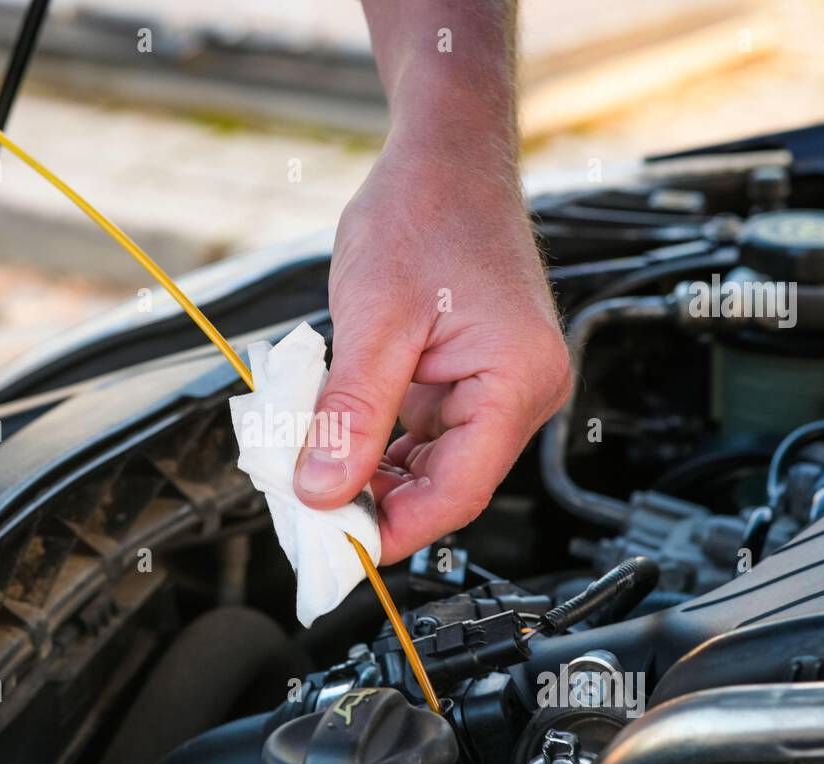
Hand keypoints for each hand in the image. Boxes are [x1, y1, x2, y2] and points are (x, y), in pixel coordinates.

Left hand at [294, 131, 570, 564]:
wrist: (443, 155)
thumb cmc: (425, 212)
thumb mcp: (373, 319)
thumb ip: (349, 414)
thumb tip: (321, 491)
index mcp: (517, 381)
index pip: (458, 493)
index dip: (394, 530)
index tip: (334, 548)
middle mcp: (519, 392)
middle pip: (444, 484)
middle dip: (373, 501)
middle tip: (304, 503)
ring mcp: (494, 386)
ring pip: (427, 463)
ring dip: (368, 470)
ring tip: (308, 461)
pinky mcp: (468, 377)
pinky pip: (419, 431)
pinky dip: (374, 439)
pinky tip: (332, 432)